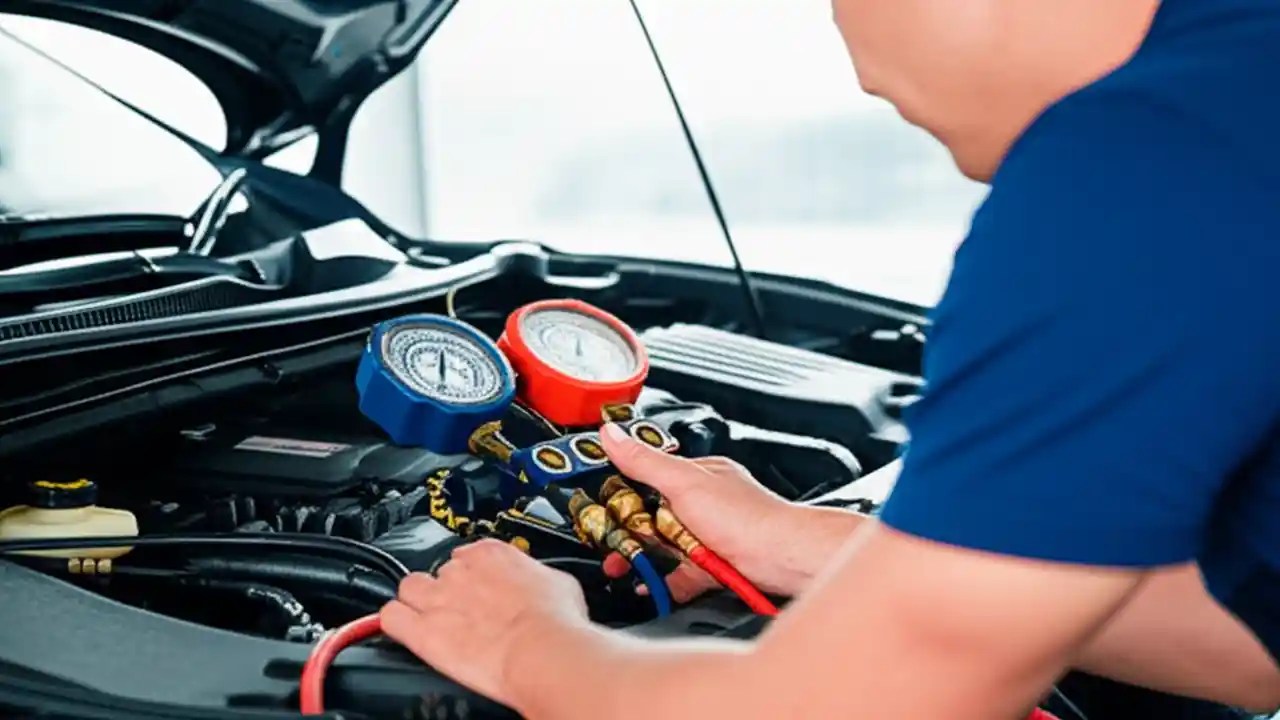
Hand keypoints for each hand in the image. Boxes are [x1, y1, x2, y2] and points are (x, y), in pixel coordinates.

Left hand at [379, 539, 589, 706]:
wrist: (543, 651)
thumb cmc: (557, 622)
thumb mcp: (558, 583)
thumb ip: (535, 577)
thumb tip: (539, 585)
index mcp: (493, 553)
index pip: (468, 553)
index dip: (473, 574)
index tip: (481, 588)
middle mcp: (461, 570)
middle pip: (438, 570)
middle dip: (445, 588)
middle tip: (461, 610)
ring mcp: (438, 599)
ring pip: (408, 587)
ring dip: (415, 601)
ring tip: (430, 619)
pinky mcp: (422, 631)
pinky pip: (390, 617)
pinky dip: (394, 623)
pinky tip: (407, 631)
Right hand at [598, 422, 805, 599]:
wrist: (782, 558)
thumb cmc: (747, 517)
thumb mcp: (685, 482)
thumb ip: (645, 461)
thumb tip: (612, 434)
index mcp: (698, 476)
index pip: (650, 476)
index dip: (623, 491)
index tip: (601, 503)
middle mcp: (704, 504)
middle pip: (655, 516)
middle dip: (629, 531)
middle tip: (606, 541)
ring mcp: (708, 536)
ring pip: (666, 546)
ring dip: (642, 556)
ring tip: (618, 565)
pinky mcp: (713, 565)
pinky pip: (680, 574)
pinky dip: (663, 580)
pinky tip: (648, 585)